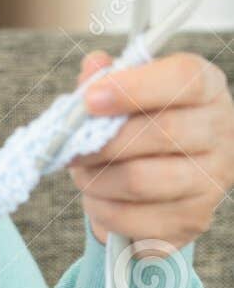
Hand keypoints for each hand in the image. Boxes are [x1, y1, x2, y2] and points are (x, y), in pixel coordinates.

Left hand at [68, 47, 233, 255]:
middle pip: (161, 133)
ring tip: (81, 171)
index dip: (133, 87)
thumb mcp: (128, 90)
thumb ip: (107, 76)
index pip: (183, 78)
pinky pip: (134, 218)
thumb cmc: (143, 122)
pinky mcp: (194, 219)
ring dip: (96, 178)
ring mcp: (212, 179)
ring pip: (141, 180)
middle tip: (69, 145)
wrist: (166, 175)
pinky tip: (98, 197)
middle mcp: (220, 131)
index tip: (90, 100)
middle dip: (102, 141)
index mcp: (206, 88)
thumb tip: (93, 68)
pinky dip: (102, 209)